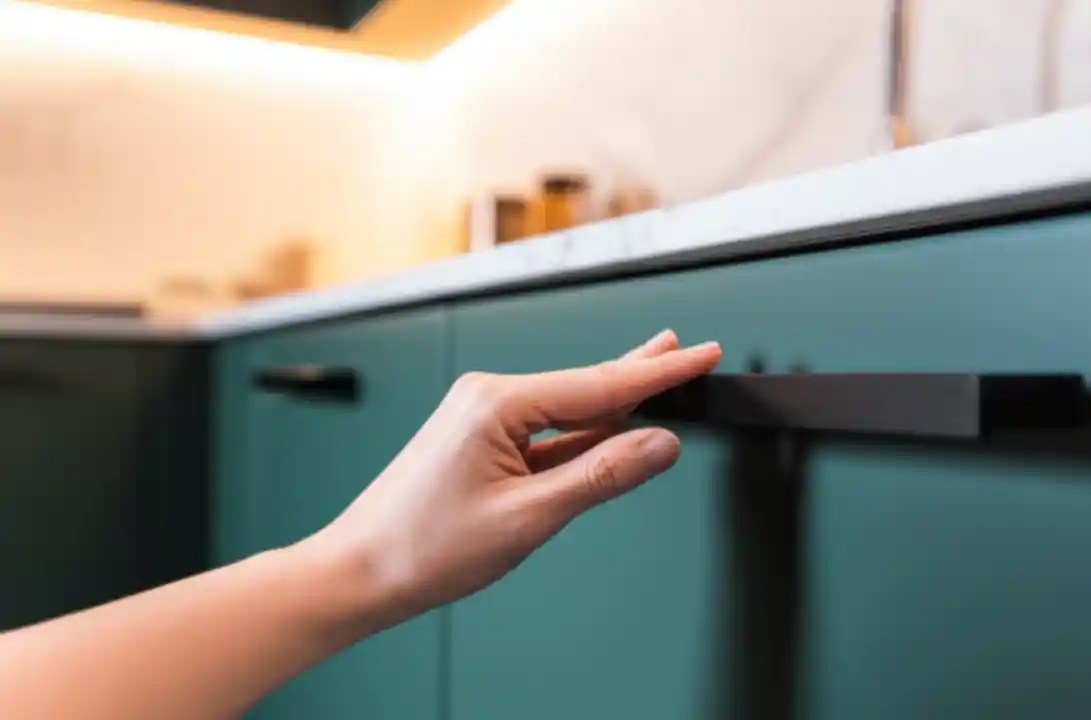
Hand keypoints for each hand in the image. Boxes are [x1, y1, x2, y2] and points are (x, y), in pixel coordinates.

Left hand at [305, 331, 720, 630]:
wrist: (358, 572)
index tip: (701, 356)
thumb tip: (658, 445)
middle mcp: (488, 397)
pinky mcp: (479, 440)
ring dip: (615, 401)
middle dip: (641, 372)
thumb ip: (600, 476)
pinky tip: (613, 422)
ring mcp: (482, 417)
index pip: (600, 383)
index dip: (659, 373)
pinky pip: (545, 430)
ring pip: (567, 407)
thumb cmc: (423, 547)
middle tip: (691, 353)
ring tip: (661, 374)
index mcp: (497, 403)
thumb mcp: (527, 517)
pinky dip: (583, 430)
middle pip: (585, 384)